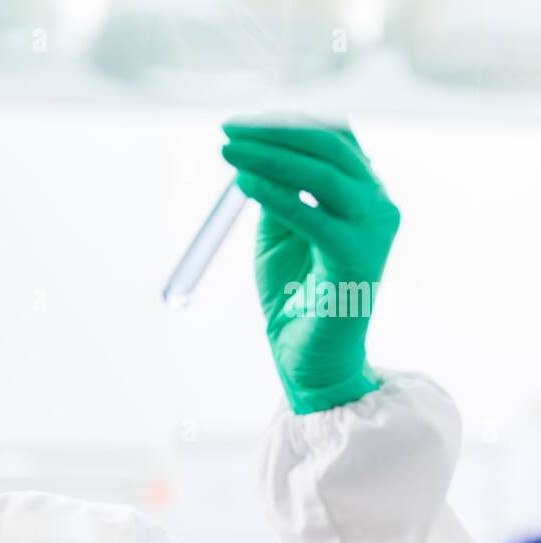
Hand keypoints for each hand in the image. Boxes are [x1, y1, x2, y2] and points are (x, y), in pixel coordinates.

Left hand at [221, 118, 400, 413]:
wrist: (309, 357)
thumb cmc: (294, 297)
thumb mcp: (279, 233)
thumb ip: (278, 193)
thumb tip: (259, 152)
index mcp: (364, 194)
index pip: (333, 138)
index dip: (288, 123)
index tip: (241, 122)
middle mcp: (378, 205)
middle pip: (329, 147)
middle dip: (275, 132)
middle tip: (228, 129)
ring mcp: (374, 229)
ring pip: (323, 173)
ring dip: (271, 156)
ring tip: (228, 152)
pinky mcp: (357, 257)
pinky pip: (311, 214)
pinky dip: (276, 194)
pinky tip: (243, 183)